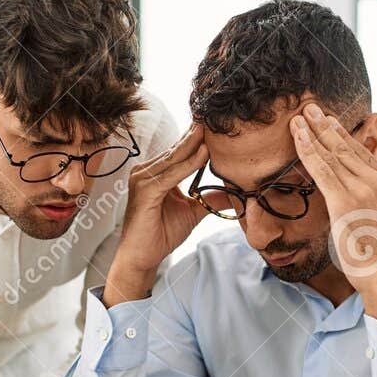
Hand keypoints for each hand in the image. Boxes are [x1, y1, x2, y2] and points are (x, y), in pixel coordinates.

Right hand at [104, 123, 210, 305]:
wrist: (142, 258)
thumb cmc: (160, 234)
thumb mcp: (192, 212)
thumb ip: (209, 199)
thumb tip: (234, 192)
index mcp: (155, 173)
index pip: (179, 151)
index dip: (197, 139)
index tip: (217, 127)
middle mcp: (146, 172)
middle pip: (177, 150)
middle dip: (197, 135)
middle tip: (216, 118)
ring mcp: (142, 180)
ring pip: (174, 159)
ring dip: (195, 145)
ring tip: (213, 130)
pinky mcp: (145, 191)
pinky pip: (171, 175)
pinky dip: (189, 165)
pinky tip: (204, 155)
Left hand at [290, 104, 376, 319]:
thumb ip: (368, 200)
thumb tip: (350, 197)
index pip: (362, 152)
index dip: (342, 135)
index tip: (328, 121)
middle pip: (347, 147)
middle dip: (326, 126)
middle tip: (311, 108)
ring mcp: (364, 189)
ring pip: (333, 153)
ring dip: (313, 132)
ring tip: (299, 116)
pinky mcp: (346, 200)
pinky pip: (322, 169)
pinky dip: (307, 149)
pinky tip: (297, 135)